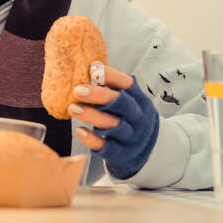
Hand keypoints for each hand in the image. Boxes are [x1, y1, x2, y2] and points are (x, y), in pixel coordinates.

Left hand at [67, 63, 159, 178]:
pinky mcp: (122, 153)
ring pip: (114, 125)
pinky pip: (107, 147)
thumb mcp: (129, 102)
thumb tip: (86, 68)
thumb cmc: (130, 118)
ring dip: (92, 116)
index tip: (93, 69)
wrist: (150, 150)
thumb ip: (111, 89)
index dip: (112, 76)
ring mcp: (131, 137)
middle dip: (99, 95)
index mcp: (139, 100)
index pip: (129, 85)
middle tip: (77, 89)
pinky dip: (93, 139)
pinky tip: (80, 131)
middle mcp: (138, 118)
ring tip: (72, 108)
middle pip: (122, 104)